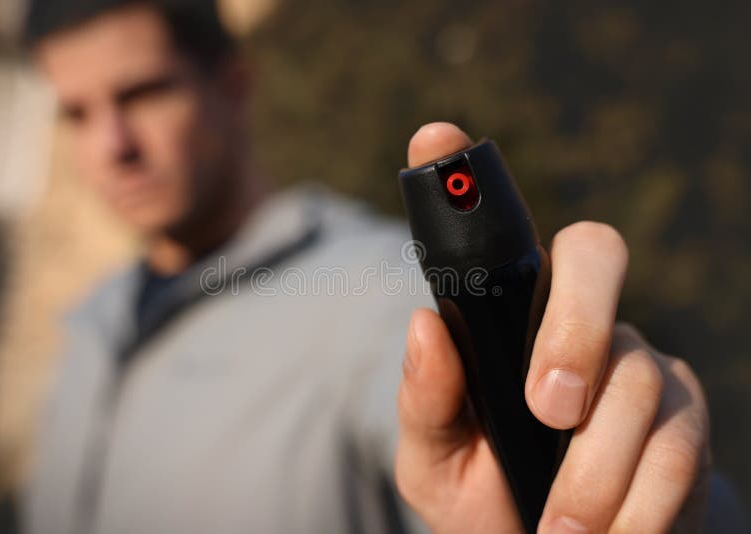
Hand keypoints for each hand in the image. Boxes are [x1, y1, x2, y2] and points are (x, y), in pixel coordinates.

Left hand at [395, 123, 710, 532]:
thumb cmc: (490, 497)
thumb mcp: (438, 462)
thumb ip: (428, 402)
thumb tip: (425, 326)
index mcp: (508, 323)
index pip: (497, 235)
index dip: (464, 175)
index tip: (431, 136)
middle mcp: (576, 321)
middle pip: (594, 254)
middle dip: (574, 328)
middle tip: (546, 408)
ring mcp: (637, 363)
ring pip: (635, 377)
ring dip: (594, 470)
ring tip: (559, 526)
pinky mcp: (683, 418)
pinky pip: (677, 446)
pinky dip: (638, 504)